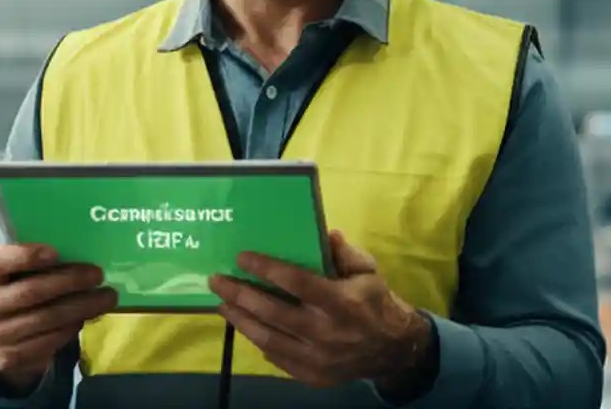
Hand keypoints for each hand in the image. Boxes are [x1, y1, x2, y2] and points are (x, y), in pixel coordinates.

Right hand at [0, 244, 117, 394]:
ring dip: (82, 307)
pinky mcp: (12, 357)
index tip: (55, 252)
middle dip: (69, 281)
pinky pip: (51, 340)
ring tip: (107, 297)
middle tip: (98, 274)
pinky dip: (73, 326)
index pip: (0, 261)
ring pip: (47, 319)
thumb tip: (78, 249)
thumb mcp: (12, 273)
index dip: (26, 256)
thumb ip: (33, 261)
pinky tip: (88, 315)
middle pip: (31, 292)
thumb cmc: (13, 291)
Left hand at [209, 231, 433, 392]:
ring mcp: (318, 359)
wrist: (393, 351)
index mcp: (342, 303)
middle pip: (273, 312)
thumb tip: (325, 234)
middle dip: (240, 294)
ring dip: (240, 319)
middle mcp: (327, 333)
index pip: (297, 283)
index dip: (266, 269)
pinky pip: (276, 358)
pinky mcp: (313, 376)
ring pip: (268, 338)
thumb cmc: (374, 303)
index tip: (242, 257)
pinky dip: (257, 340)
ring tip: (222, 303)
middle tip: (217, 280)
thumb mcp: (368, 272)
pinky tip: (244, 324)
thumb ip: (345, 253)